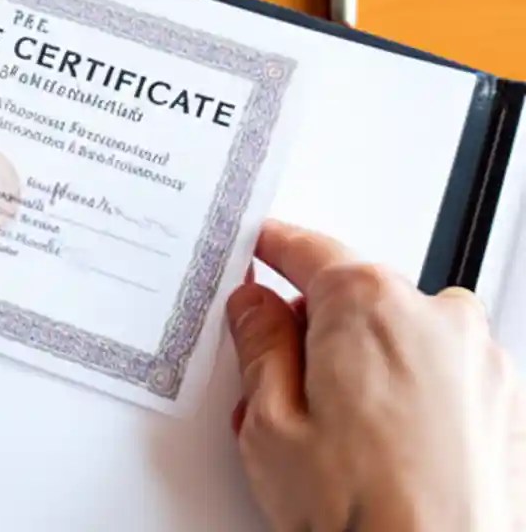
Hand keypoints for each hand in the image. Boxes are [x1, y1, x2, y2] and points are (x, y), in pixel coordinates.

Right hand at [227, 220, 525, 531]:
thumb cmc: (366, 516)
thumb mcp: (269, 422)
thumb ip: (259, 346)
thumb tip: (254, 309)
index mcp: (369, 304)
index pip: (308, 249)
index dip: (271, 250)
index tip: (257, 250)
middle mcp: (437, 316)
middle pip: (355, 296)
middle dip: (313, 332)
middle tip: (278, 391)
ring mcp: (480, 359)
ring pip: (398, 336)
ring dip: (361, 366)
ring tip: (329, 440)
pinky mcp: (504, 401)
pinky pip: (439, 372)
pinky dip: (407, 393)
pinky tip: (376, 450)